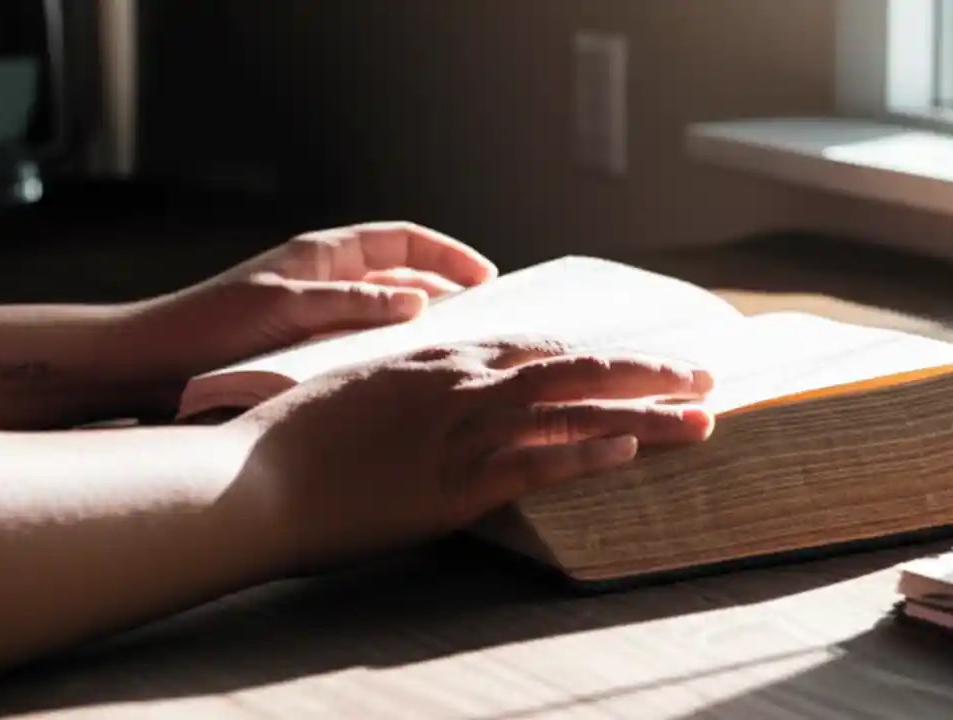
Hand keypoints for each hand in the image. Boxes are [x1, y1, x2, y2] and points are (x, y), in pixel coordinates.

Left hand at [133, 221, 497, 381]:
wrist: (150, 365)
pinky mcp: (308, 353)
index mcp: (324, 255)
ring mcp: (320, 318)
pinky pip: (366, 348)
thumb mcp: (288, 307)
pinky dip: (392, 358)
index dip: (448, 256)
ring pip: (388, 317)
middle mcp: (327, 282)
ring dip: (422, 331)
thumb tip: (418, 303)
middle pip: (404, 278)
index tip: (487, 279)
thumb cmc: (210, 325)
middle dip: (447, 294)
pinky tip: (407, 382)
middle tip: (487, 322)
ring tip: (459, 355)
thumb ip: (354, 303)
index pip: (404, 241)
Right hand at [235, 339, 715, 572]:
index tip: (642, 359)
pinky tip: (632, 447)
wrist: (249, 480)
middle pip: (577, 368)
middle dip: (647, 370)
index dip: (600, 354)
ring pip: (575, 411)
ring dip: (647, 412)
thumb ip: (419, 383)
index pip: (542, 347)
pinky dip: (588, 453)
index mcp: (442, 358)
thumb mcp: (364, 386)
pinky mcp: (454, 487)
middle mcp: (463, 383)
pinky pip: (536, 464)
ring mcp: (461, 433)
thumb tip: (455, 386)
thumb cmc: (296, 437)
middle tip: (703, 375)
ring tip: (702, 416)